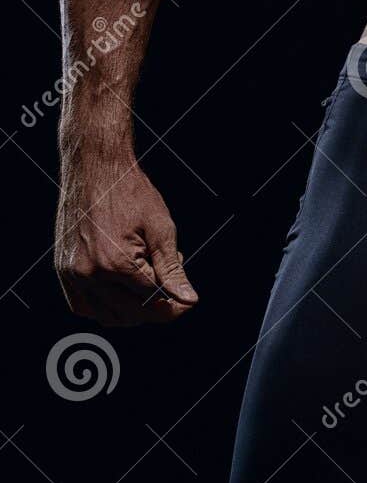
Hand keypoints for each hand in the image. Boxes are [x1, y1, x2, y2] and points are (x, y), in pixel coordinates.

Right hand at [54, 162, 198, 326]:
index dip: (175, 303)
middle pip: (132, 312)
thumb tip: (189, 301)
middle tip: (172, 287)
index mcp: (116, 263)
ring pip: (107, 316)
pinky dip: (105, 307)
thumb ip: (173, 270)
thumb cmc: (130, 192)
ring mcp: (71, 274)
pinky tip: (124, 291)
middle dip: (158, 306)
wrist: (95, 166)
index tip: (187, 300)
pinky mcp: (62, 270)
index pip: (154, 300)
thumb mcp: (161, 228)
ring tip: (149, 282)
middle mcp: (89, 274)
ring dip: (132, 311)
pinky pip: (84, 305)